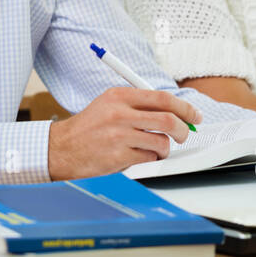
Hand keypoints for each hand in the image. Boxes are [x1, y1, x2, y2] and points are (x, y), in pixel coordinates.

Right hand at [48, 88, 201, 179]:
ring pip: (161, 142)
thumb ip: (139, 104)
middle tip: (184, 135)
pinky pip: (149, 159)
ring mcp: (119, 136)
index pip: (162, 98)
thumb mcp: (109, 104)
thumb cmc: (89, 127)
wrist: (62, 148)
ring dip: (165, 149)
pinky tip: (139, 157)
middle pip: (168, 120)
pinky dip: (151, 160)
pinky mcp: (118, 157)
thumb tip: (174, 111)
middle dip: (183, 130)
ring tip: (155, 149)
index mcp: (120, 96)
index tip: (193, 116)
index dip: (184, 108)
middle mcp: (120, 114)